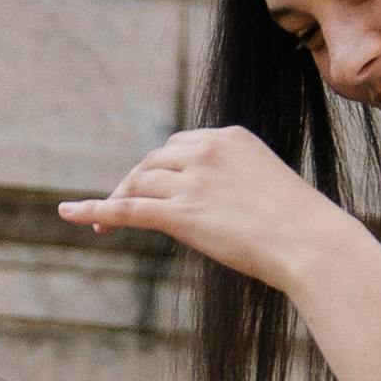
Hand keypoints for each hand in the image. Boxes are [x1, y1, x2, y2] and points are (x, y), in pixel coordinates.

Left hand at [59, 123, 364, 298]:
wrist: (310, 243)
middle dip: (133, 183)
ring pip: (137, 184)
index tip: (152, 187)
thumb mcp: (267, 187)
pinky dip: (94, 210)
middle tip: (118, 208)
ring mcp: (191, 180)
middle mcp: (206, 150)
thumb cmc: (300, 226)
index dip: (160, 168)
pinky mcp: (180, 213)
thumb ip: (235, 184)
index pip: (179, 145)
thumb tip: (220, 206)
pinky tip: (69, 214)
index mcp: (229, 137)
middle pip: (152, 161)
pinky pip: (126, 208)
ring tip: (102, 224)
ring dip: (116, 201)